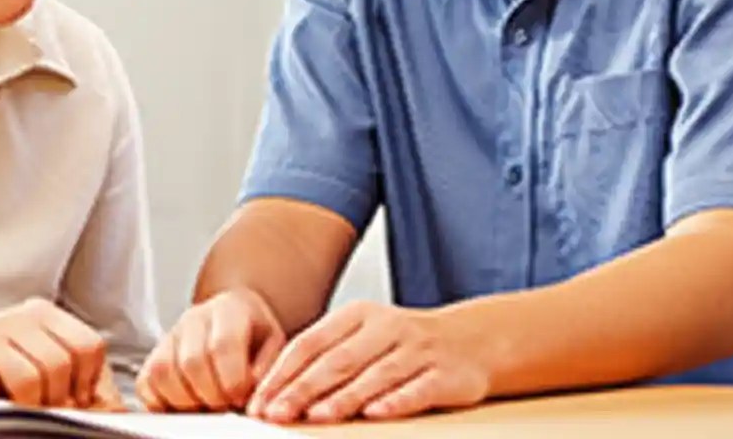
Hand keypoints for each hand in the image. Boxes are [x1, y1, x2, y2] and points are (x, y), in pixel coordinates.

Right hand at [0, 298, 124, 409]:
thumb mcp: (34, 364)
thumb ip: (74, 380)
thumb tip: (114, 411)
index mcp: (42, 314)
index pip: (89, 346)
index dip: (87, 383)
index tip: (72, 402)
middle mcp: (16, 318)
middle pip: (62, 365)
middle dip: (56, 400)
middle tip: (39, 410)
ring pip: (30, 381)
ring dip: (24, 407)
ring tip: (10, 405)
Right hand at [136, 288, 285, 411]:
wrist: (234, 317)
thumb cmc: (254, 333)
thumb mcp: (273, 342)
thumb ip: (268, 366)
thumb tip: (253, 393)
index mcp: (228, 309)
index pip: (223, 344)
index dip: (232, 379)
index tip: (241, 397)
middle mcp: (193, 319)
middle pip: (191, 361)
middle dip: (211, 395)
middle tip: (226, 405)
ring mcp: (169, 336)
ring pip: (163, 372)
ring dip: (186, 401)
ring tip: (206, 404)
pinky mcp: (151, 355)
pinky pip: (145, 383)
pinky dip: (161, 402)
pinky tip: (185, 404)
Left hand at [247, 302, 488, 423]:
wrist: (472, 340)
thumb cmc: (403, 345)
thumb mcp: (363, 337)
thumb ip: (326, 357)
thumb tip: (274, 391)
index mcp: (358, 315)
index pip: (311, 343)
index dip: (283, 373)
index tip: (259, 401)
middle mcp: (386, 328)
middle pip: (337, 360)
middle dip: (302, 389)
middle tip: (276, 413)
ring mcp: (417, 350)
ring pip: (374, 375)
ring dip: (344, 397)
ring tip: (316, 416)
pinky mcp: (445, 374)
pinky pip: (417, 389)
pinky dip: (395, 401)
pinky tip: (375, 414)